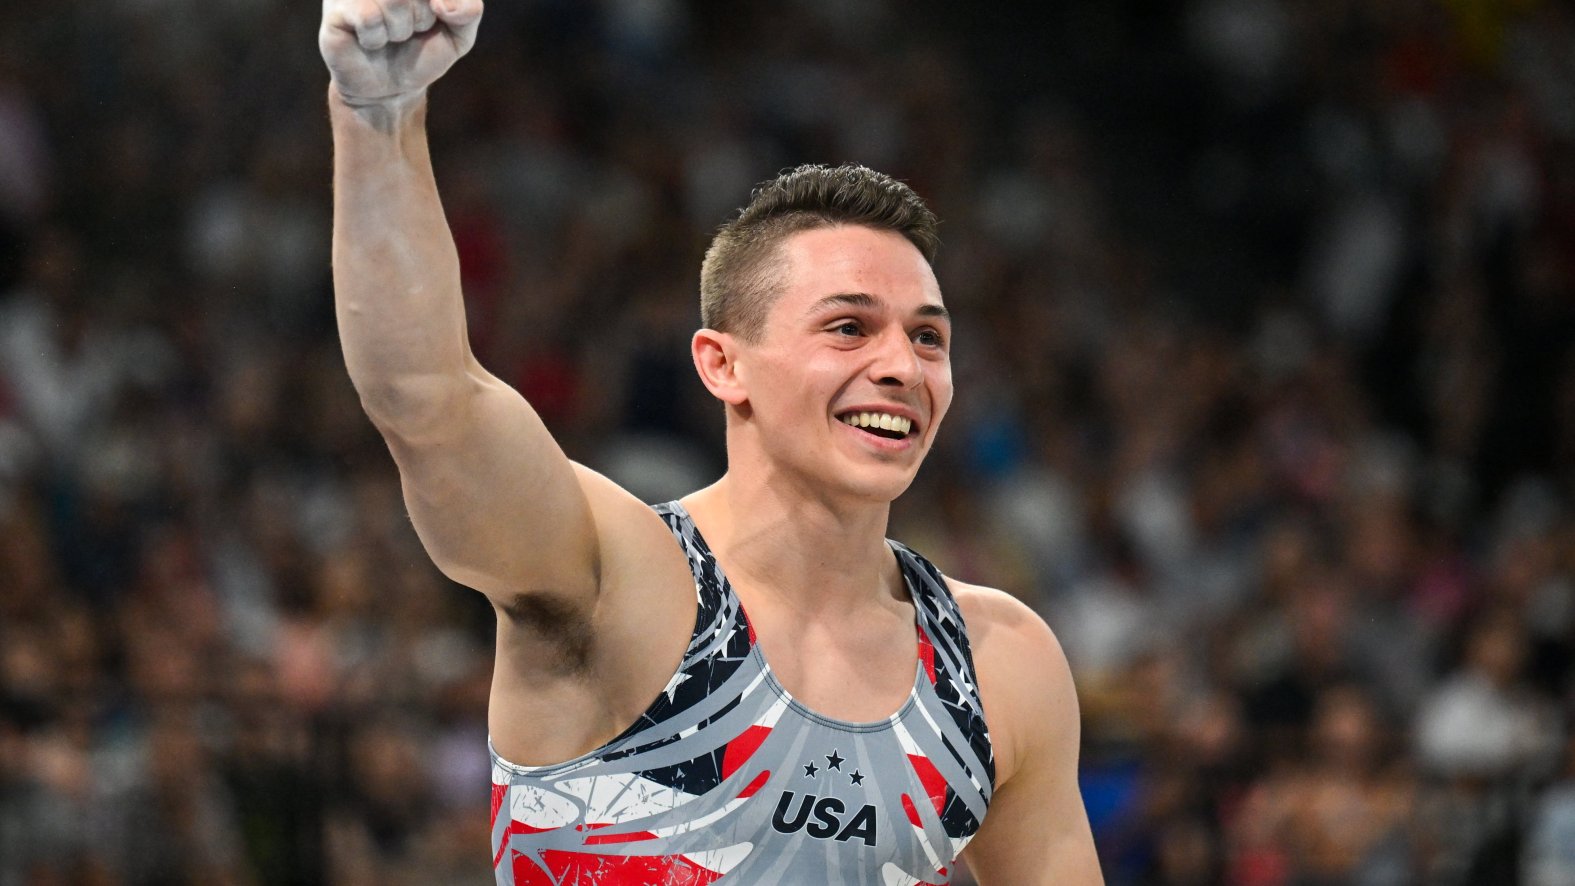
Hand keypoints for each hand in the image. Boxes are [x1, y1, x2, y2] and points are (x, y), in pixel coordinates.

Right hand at [320, 0, 482, 105]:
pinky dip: (377, 38)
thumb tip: (442, 4)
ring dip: (400, 29)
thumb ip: (468, 10)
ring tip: (390, 36)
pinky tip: (370, 41)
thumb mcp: (459, 35)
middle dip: (423, 17)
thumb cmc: (422, 53)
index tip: (438, 16)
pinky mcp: (335, 7)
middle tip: (412, 29)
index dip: (439, 5)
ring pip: (394, 0)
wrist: (390, 89)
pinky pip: (368, 17)